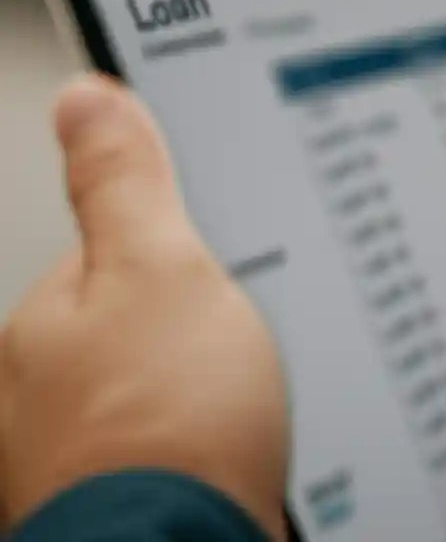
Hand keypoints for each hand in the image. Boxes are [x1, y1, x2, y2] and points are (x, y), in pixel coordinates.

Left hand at [0, 76, 287, 538]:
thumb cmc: (163, 426)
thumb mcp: (160, 270)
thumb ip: (125, 186)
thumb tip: (87, 100)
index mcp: (44, 321)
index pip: (117, 247)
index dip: (183, 242)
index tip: (225, 253)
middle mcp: (49, 388)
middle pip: (146, 318)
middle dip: (202, 319)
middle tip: (248, 333)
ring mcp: (92, 446)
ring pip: (172, 381)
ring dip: (215, 382)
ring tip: (255, 392)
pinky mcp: (141, 490)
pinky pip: (191, 437)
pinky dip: (220, 434)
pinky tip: (248, 438)